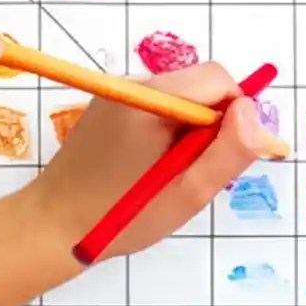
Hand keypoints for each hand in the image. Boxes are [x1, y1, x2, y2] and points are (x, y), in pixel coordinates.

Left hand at [27, 61, 289, 259]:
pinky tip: (153, 165)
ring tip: (172, 172)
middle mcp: (134, 86)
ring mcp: (118, 94)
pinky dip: (169, 130)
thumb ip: (229, 152)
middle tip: (197, 170)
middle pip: (200, 84)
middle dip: (214, 123)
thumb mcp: (187, 193)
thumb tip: (254, 112)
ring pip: (182, 96)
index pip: (218, 80)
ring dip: (192, 129)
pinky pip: (159, 106)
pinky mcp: (109, 106)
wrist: (51, 226)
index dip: (236, 115)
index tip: (225, 156)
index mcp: (152, 100)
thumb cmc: (120, 216)